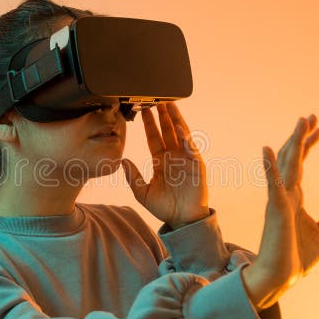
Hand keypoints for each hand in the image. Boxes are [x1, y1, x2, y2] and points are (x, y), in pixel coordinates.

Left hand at [121, 102, 208, 228]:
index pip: (153, 137)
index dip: (148, 124)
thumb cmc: (164, 208)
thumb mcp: (142, 193)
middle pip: (167, 130)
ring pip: (179, 133)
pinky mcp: (196, 163)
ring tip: (169, 104)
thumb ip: (132, 177)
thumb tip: (122, 161)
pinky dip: (185, 136)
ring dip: (175, 119)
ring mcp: (185, 158)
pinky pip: (190, 147)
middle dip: (162, 115)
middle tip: (156, 99)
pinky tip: (179, 126)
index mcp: (160, 161)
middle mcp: (173, 156)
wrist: (182, 219)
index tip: (142, 111)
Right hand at [242, 115, 318, 308]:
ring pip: (287, 165)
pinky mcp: (277, 210)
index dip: (308, 146)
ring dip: (294, 143)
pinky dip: (271, 166)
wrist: (282, 278)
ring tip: (301, 123)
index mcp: (294, 199)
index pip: (300, 166)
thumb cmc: (297, 257)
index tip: (318, 129)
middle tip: (310, 116)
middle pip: (293, 159)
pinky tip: (268, 149)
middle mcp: (285, 195)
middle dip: (301, 137)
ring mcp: (279, 200)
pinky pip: (274, 184)